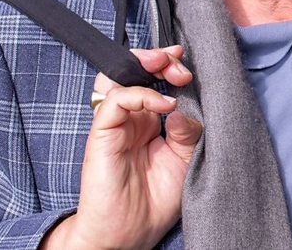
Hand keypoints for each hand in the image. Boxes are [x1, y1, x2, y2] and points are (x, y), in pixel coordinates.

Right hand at [42, 46, 201, 249]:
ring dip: (143, 65)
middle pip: (134, 71)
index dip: (170, 67)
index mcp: (150, 121)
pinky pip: (114, 102)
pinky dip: (140, 95)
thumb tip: (181, 107)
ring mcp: (115, 125)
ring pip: (116, 77)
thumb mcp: (187, 159)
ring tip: (169, 68)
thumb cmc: (158, 200)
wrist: (131, 234)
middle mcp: (131, 118)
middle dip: (158, 59)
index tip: (189, 69)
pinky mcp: (102, 136)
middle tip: (179, 64)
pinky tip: (163, 104)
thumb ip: (188, 130)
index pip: (154, 80)